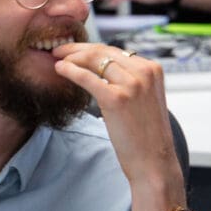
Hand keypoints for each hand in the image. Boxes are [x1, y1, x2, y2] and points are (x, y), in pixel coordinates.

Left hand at [52, 43, 182, 193]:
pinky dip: (70, 70)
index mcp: (153, 70)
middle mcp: (145, 73)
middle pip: (104, 51)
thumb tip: (104, 69)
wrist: (154, 162)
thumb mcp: (146, 99)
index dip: (91, 48)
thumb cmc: (147, 136)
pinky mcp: (117, 98)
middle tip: (60, 50)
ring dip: (71, 57)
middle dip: (78, 48)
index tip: (75, 50)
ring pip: (94, 60)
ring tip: (57, 59)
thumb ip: (131, 81)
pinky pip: (87, 77)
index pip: (116, 50)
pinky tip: (60, 70)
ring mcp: (132, 84)